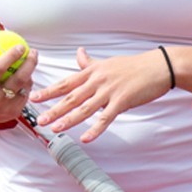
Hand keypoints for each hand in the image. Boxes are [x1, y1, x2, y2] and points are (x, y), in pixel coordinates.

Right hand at [0, 31, 37, 126]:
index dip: (10, 56)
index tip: (19, 46)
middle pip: (17, 79)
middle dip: (29, 63)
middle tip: (32, 51)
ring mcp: (6, 107)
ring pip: (24, 87)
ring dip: (30, 72)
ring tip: (31, 60)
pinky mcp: (15, 112)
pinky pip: (26, 94)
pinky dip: (27, 83)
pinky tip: (27, 74)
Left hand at [30, 47, 173, 141]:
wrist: (157, 67)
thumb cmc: (132, 66)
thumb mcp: (107, 62)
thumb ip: (89, 62)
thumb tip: (78, 53)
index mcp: (92, 72)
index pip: (66, 83)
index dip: (49, 91)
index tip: (34, 97)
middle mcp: (97, 81)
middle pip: (71, 97)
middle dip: (54, 109)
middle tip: (39, 119)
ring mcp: (109, 91)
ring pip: (85, 108)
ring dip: (69, 120)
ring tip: (55, 128)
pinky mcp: (122, 101)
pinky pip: (106, 118)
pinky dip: (95, 129)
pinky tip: (86, 138)